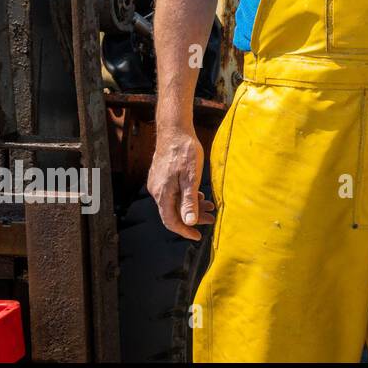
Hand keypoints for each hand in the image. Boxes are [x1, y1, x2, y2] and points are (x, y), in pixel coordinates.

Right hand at [147, 122, 214, 240]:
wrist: (174, 131)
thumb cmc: (184, 153)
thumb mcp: (191, 178)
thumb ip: (189, 201)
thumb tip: (189, 222)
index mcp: (163, 194)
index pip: (171, 221)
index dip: (185, 231)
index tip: (198, 236)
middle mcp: (157, 191)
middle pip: (173, 212)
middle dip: (192, 218)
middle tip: (211, 219)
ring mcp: (158, 183)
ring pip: (174, 202)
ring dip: (191, 206)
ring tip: (210, 207)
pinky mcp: (161, 176)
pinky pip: (173, 193)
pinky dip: (187, 197)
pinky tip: (199, 194)